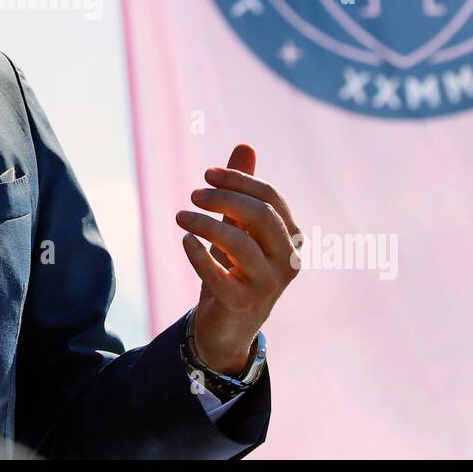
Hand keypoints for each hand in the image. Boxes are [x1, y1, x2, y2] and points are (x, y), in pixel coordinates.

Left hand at [175, 143, 300, 374]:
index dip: (238, 180)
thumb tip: (245, 145)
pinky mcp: (242, 305)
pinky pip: (220, 275)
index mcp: (291, 237)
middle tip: (194, 194)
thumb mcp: (238, 227)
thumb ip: (242, 190)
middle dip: (224, 198)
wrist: (227, 326)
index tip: (207, 173)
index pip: (270, 197)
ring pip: (240, 244)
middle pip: (261, 216)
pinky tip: (185, 242)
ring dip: (205, 224)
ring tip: (181, 217)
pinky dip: (199, 255)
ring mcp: (267, 285)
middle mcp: (287, 261)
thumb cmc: (235, 269)